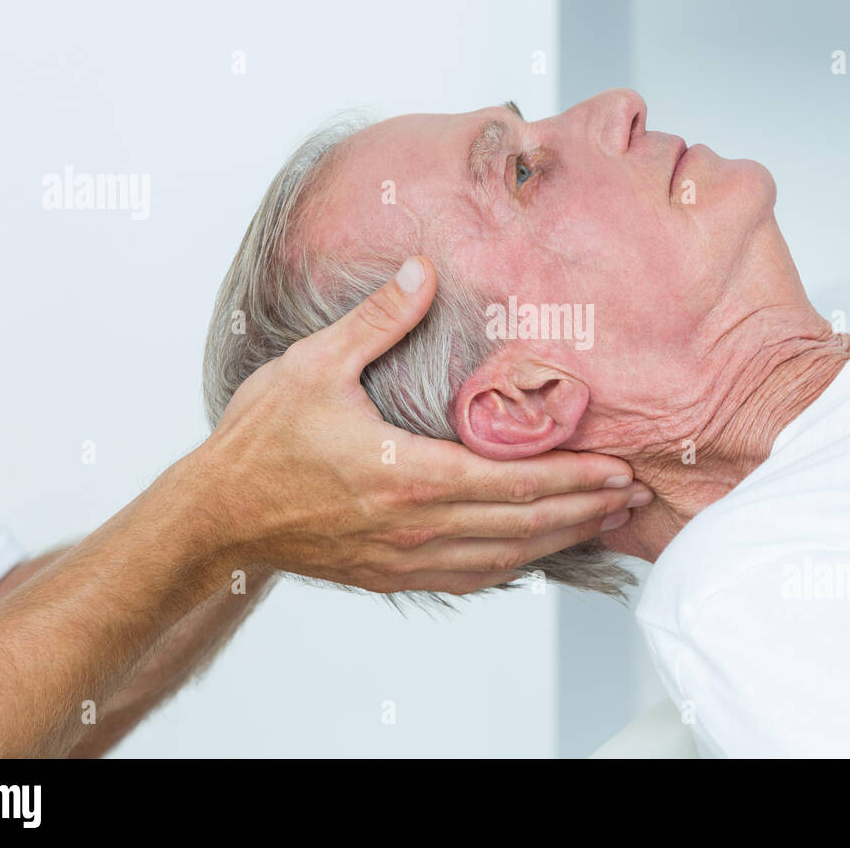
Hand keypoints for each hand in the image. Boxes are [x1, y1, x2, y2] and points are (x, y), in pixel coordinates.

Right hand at [192, 256, 651, 594]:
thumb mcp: (314, 366)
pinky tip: (536, 556)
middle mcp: (415, 527)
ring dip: (560, 541)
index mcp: (407, 476)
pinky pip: (470, 580)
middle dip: (584, 510)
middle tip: (633, 497)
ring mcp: (405, 560)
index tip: (617, 467)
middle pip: (523, 526)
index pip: (514, 483)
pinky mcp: (391, 576)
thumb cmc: (261, 444)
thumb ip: (376, 320)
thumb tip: (421, 270)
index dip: (572, 478)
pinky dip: (515, 568)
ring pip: (504, 560)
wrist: (216, 517)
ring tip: (603, 525)